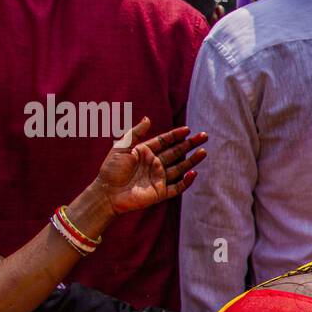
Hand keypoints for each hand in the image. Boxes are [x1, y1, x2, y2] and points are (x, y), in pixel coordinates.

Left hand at [91, 117, 207, 215]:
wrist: (107, 193)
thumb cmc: (111, 169)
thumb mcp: (121, 147)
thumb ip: (136, 133)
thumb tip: (148, 118)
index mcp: (145, 152)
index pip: (165, 141)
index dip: (176, 135)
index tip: (188, 129)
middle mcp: (154, 164)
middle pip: (176, 152)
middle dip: (190, 145)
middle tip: (204, 136)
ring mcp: (159, 178)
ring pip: (180, 168)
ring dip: (192, 160)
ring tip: (204, 152)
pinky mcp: (160, 192)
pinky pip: (177, 187)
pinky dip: (186, 181)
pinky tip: (193, 173)